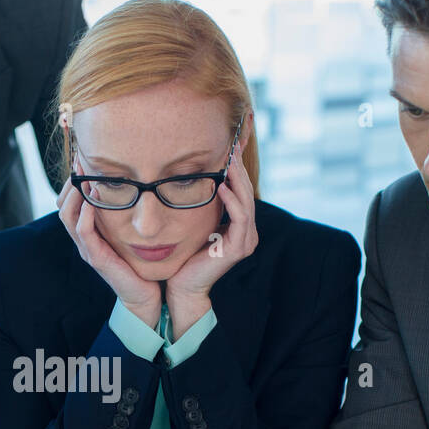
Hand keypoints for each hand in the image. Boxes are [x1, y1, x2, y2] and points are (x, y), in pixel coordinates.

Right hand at [57, 156, 161, 328]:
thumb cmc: (143, 261)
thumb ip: (131, 209)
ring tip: (84, 173)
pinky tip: (94, 197)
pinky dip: (86, 213)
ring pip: (68, 215)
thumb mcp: (132, 230)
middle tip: (81, 158)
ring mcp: (88, 249)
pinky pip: (84, 232)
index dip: (74, 179)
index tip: (84, 156)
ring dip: (75, 193)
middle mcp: (84, 240)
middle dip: (70, 181)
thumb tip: (141, 179)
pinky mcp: (97, 259)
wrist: (148, 294)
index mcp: (90, 232)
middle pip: (63, 204)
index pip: (70, 200)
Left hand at [164, 133, 257, 338]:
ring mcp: (245, 241)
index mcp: (239, 225)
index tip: (230, 144)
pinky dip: (232, 201)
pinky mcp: (237, 249)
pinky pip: (240, 219)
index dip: (237, 167)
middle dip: (239, 167)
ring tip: (228, 159)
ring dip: (237, 179)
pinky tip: (222, 185)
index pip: (241, 189)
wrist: (181, 286)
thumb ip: (202, 204)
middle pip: (247, 191)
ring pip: (246, 201)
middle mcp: (247, 232)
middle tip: (232, 143)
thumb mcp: (195, 222)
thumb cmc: (185, 255)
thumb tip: (194, 175)